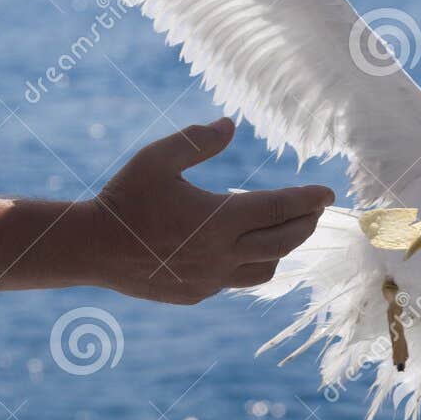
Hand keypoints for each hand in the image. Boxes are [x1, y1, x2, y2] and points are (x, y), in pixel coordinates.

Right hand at [85, 117, 333, 304]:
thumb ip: (198, 141)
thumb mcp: (158, 157)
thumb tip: (231, 124)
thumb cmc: (124, 197)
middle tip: (315, 210)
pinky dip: (249, 265)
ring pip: (265, 269)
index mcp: (219, 218)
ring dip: (281, 249)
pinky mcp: (197, 294)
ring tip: (285, 232)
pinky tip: (243, 252)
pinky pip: (236, 282)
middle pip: (283, 242)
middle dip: (305, 224)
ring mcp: (211, 280)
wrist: (92, 249)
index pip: (279, 208)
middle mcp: (222, 254)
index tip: (328, 192)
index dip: (308, 199)